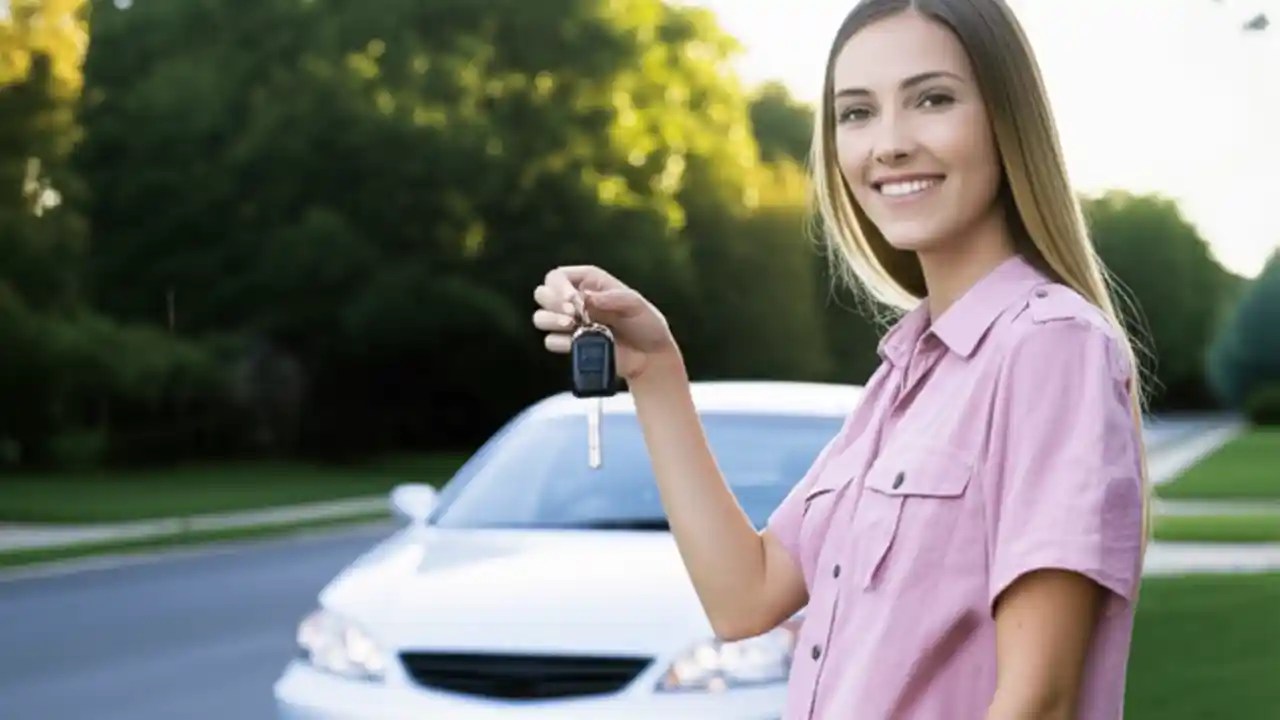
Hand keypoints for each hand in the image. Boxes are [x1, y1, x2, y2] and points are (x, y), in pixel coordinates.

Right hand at [532, 265, 677, 380]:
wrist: (650, 356)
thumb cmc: (646, 324)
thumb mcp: (637, 305)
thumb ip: (613, 298)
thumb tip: (586, 297)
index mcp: (589, 282)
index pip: (558, 276)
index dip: (559, 286)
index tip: (572, 299)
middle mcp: (575, 300)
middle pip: (542, 293)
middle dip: (552, 302)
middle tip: (572, 314)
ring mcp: (571, 324)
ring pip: (540, 317)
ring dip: (550, 320)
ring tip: (571, 325)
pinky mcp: (571, 345)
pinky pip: (551, 342)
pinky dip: (559, 342)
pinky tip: (575, 343)